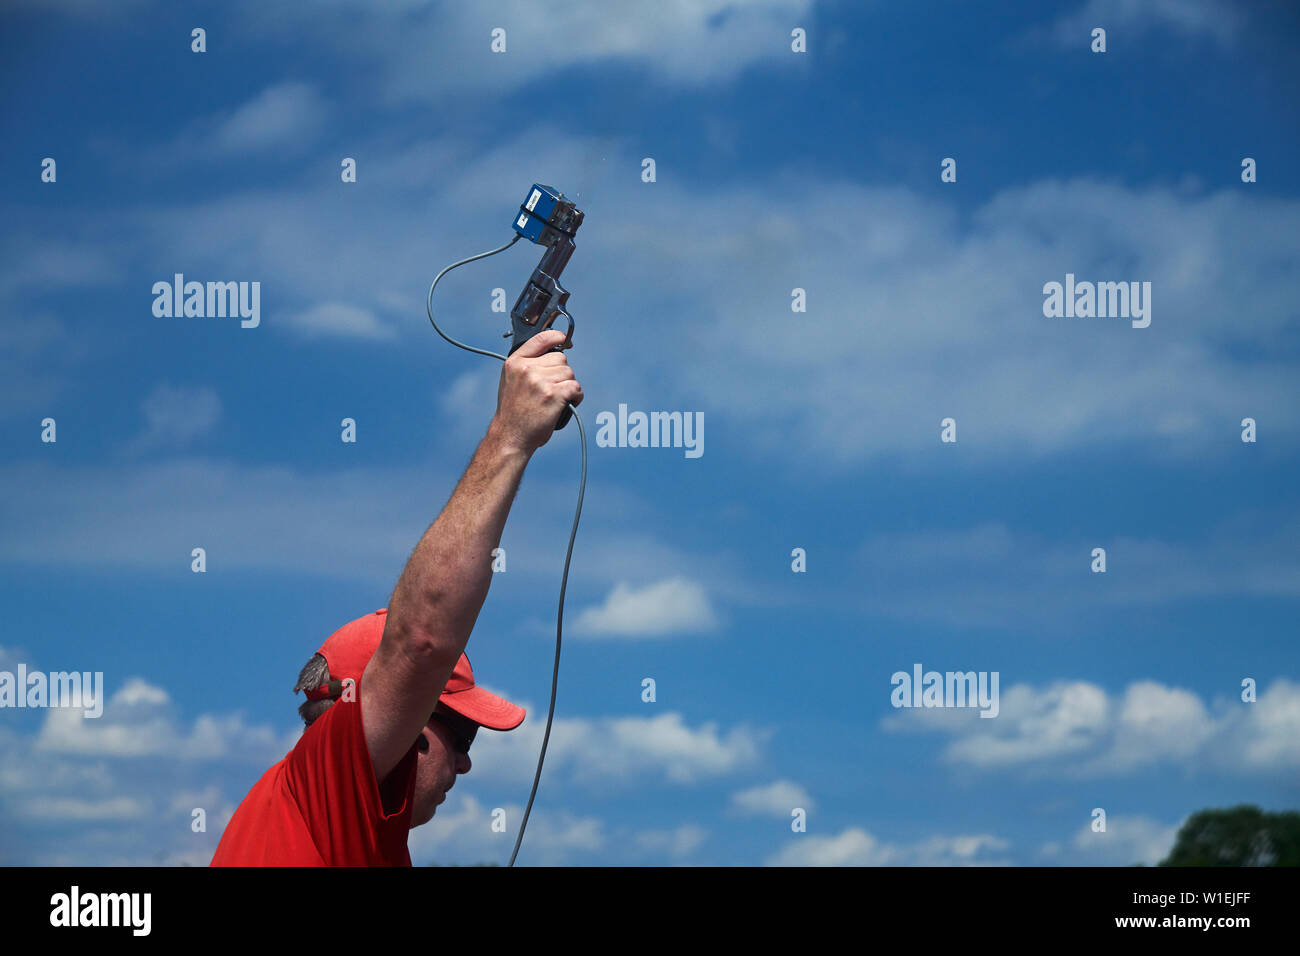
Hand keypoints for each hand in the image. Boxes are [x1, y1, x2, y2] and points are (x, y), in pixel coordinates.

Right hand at [491, 330, 582, 453]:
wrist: (511, 436)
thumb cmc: (513, 412)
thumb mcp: (511, 381)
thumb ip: (527, 365)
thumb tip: (552, 353)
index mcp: (515, 363)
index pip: (541, 339)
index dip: (556, 337)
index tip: (565, 339)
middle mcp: (526, 369)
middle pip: (561, 358)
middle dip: (562, 373)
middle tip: (552, 389)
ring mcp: (540, 381)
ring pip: (570, 373)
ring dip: (569, 386)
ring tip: (557, 399)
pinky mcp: (553, 395)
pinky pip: (575, 387)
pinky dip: (576, 396)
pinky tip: (568, 403)